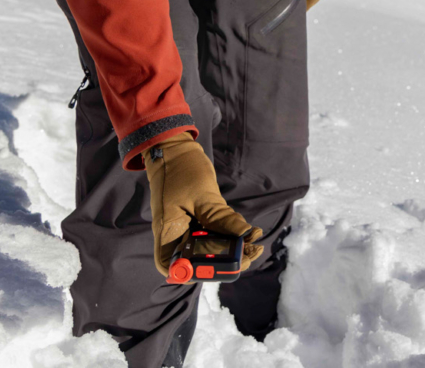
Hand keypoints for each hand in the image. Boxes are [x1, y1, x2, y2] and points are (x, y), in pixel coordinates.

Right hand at [143, 132, 262, 275]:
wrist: (176, 150)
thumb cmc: (181, 170)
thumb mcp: (202, 194)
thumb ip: (221, 218)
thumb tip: (245, 235)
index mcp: (167, 233)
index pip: (174, 267)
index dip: (195, 274)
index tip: (222, 269)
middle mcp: (177, 235)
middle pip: (198, 260)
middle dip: (225, 261)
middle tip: (251, 254)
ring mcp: (189, 228)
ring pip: (211, 248)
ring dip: (234, 249)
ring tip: (256, 244)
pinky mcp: (201, 219)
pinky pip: (217, 233)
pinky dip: (233, 235)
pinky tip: (251, 232)